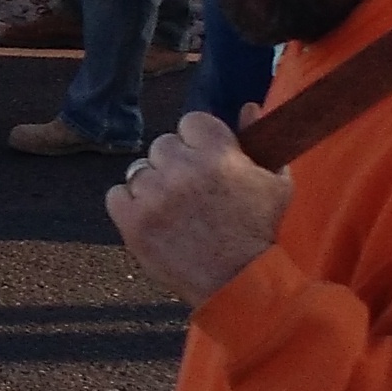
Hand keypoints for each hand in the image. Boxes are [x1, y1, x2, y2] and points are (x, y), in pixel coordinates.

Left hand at [104, 109, 290, 304]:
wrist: (239, 283)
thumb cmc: (259, 231)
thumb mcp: (275, 182)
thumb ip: (259, 139)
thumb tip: (249, 107)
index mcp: (217, 152)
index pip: (190, 122)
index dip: (197, 142)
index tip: (204, 162)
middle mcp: (182, 168)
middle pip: (162, 145)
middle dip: (175, 165)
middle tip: (190, 192)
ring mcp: (154, 195)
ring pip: (140, 171)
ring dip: (153, 187)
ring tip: (174, 211)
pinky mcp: (133, 221)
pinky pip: (117, 195)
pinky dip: (129, 207)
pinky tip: (152, 220)